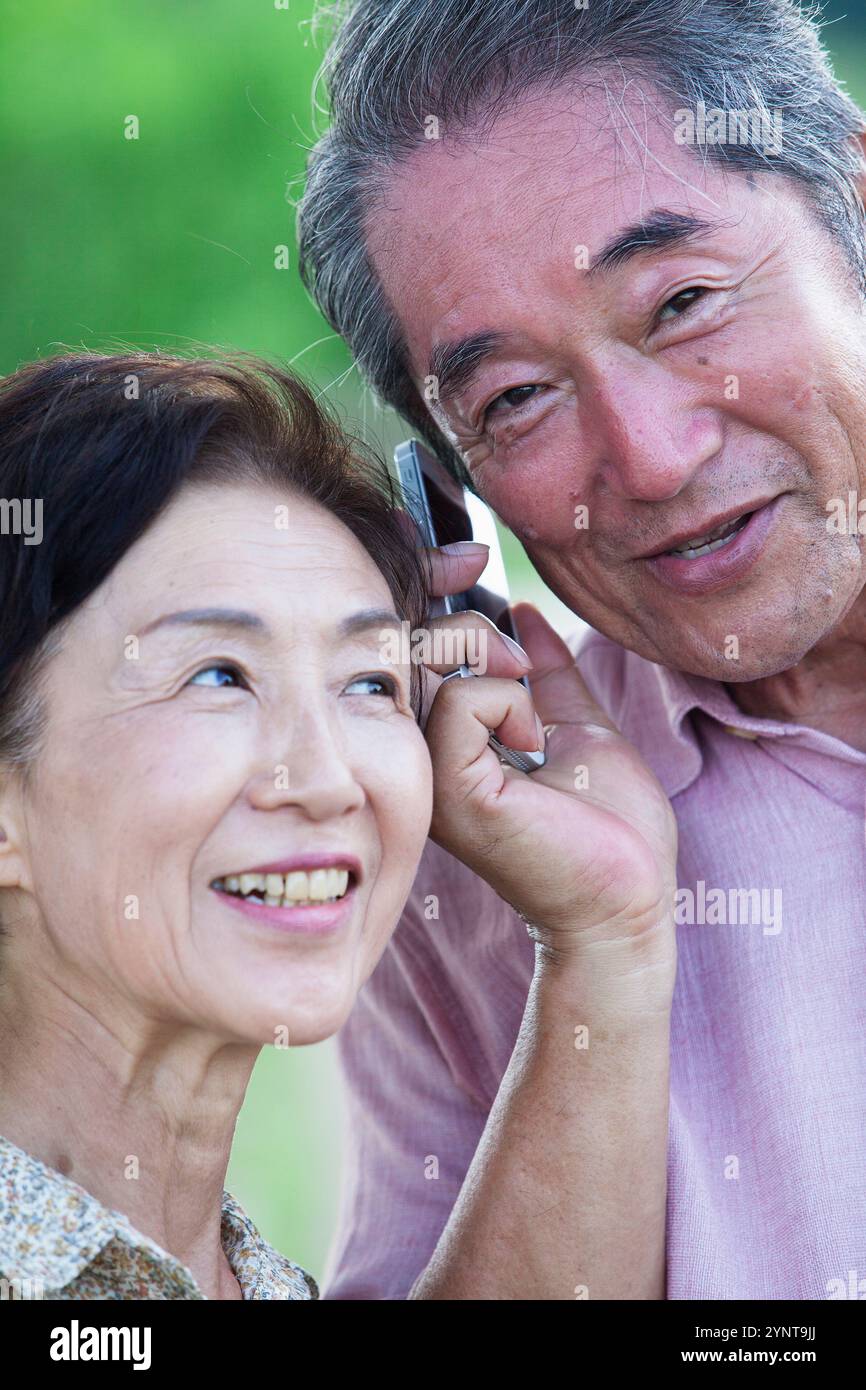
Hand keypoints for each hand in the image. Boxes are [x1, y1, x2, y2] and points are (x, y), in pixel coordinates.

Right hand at [418, 544, 677, 975]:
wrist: (630, 896)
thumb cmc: (607, 825)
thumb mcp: (575, 723)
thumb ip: (546, 671)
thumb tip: (522, 610)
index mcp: (443, 741)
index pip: (408, 648)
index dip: (431, 589)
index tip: (473, 560)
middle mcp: (422, 758)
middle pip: (407, 645)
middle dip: (466, 622)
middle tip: (520, 660)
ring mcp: (430, 777)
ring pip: (429, 665)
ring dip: (495, 664)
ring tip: (534, 712)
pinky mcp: (454, 793)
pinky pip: (461, 704)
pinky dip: (509, 702)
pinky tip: (532, 742)